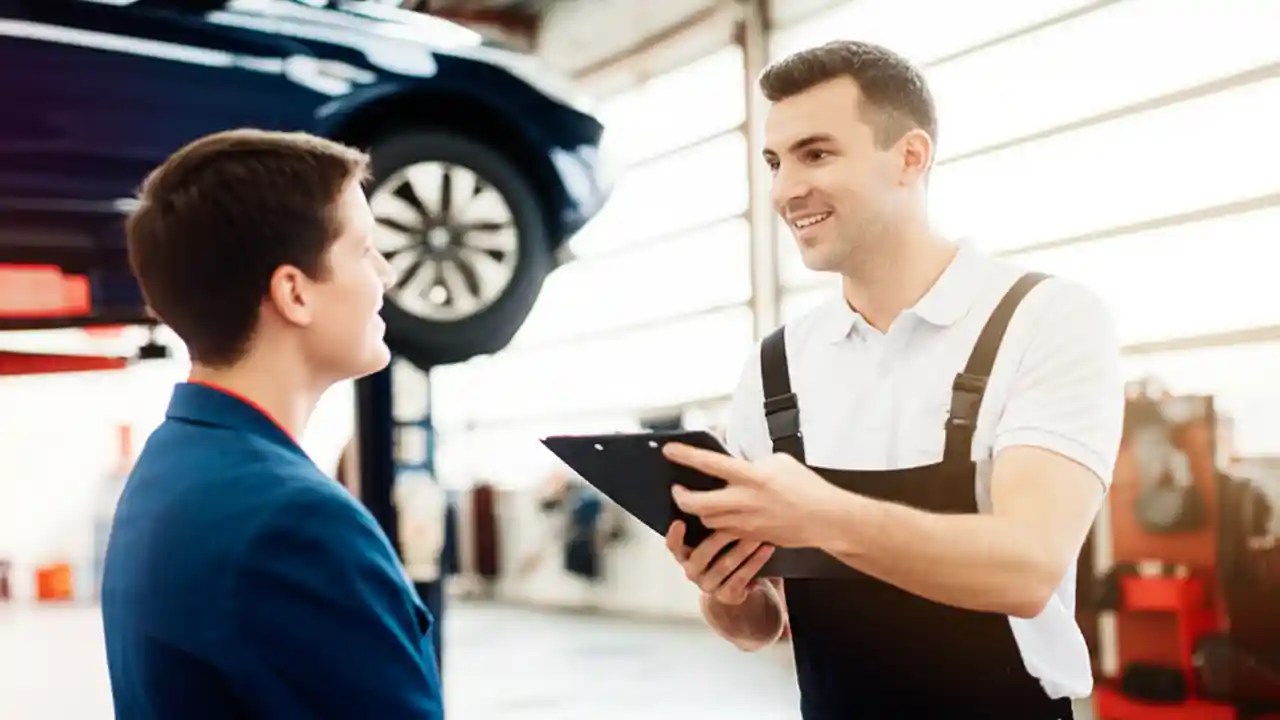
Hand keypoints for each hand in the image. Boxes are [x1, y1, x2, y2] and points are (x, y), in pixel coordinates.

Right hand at [665, 520, 774, 604]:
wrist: (740, 586)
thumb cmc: (726, 551)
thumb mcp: (715, 539)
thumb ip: (710, 523)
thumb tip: (718, 494)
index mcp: (684, 555)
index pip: (673, 546)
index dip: (674, 536)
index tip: (680, 522)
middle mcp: (692, 571)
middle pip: (702, 554)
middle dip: (722, 535)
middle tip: (738, 518)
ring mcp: (709, 586)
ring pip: (725, 564)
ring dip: (743, 547)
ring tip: (758, 531)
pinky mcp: (726, 595)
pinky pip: (741, 577)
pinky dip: (756, 561)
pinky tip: (767, 548)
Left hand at [666, 443, 840, 547]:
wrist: (826, 518)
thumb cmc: (806, 487)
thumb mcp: (779, 462)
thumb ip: (752, 461)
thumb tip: (732, 460)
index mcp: (753, 476)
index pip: (711, 463)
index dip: (686, 455)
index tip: (669, 450)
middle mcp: (746, 501)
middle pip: (698, 503)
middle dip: (681, 497)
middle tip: (676, 489)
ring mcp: (747, 522)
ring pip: (707, 520)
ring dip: (698, 510)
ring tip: (696, 500)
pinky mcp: (751, 536)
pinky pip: (724, 531)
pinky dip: (716, 522)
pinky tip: (716, 514)